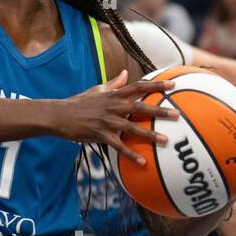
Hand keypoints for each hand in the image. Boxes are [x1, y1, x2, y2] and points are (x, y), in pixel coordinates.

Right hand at [58, 70, 179, 164]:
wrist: (59, 115)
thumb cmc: (78, 102)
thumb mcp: (96, 90)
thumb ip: (113, 83)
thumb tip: (126, 73)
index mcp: (114, 95)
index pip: (139, 87)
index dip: (157, 85)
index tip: (173, 84)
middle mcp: (113, 106)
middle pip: (140, 107)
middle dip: (160, 110)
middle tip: (177, 114)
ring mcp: (107, 121)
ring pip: (132, 127)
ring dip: (150, 135)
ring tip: (166, 140)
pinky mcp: (100, 134)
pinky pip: (118, 146)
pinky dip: (130, 154)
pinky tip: (142, 162)